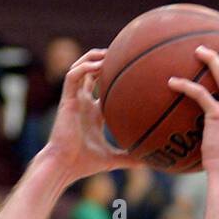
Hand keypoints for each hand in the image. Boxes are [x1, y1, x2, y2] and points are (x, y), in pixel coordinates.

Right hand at [43, 48, 138, 182]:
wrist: (66, 165)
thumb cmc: (86, 164)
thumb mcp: (114, 159)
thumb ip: (131, 159)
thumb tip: (152, 164)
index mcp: (94, 113)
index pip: (102, 89)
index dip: (112, 78)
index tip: (131, 72)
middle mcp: (83, 103)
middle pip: (90, 73)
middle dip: (102, 61)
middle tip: (121, 54)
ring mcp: (74, 100)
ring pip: (79, 69)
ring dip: (91, 58)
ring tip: (107, 53)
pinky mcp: (66, 100)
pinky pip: (72, 76)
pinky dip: (83, 68)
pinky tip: (97, 65)